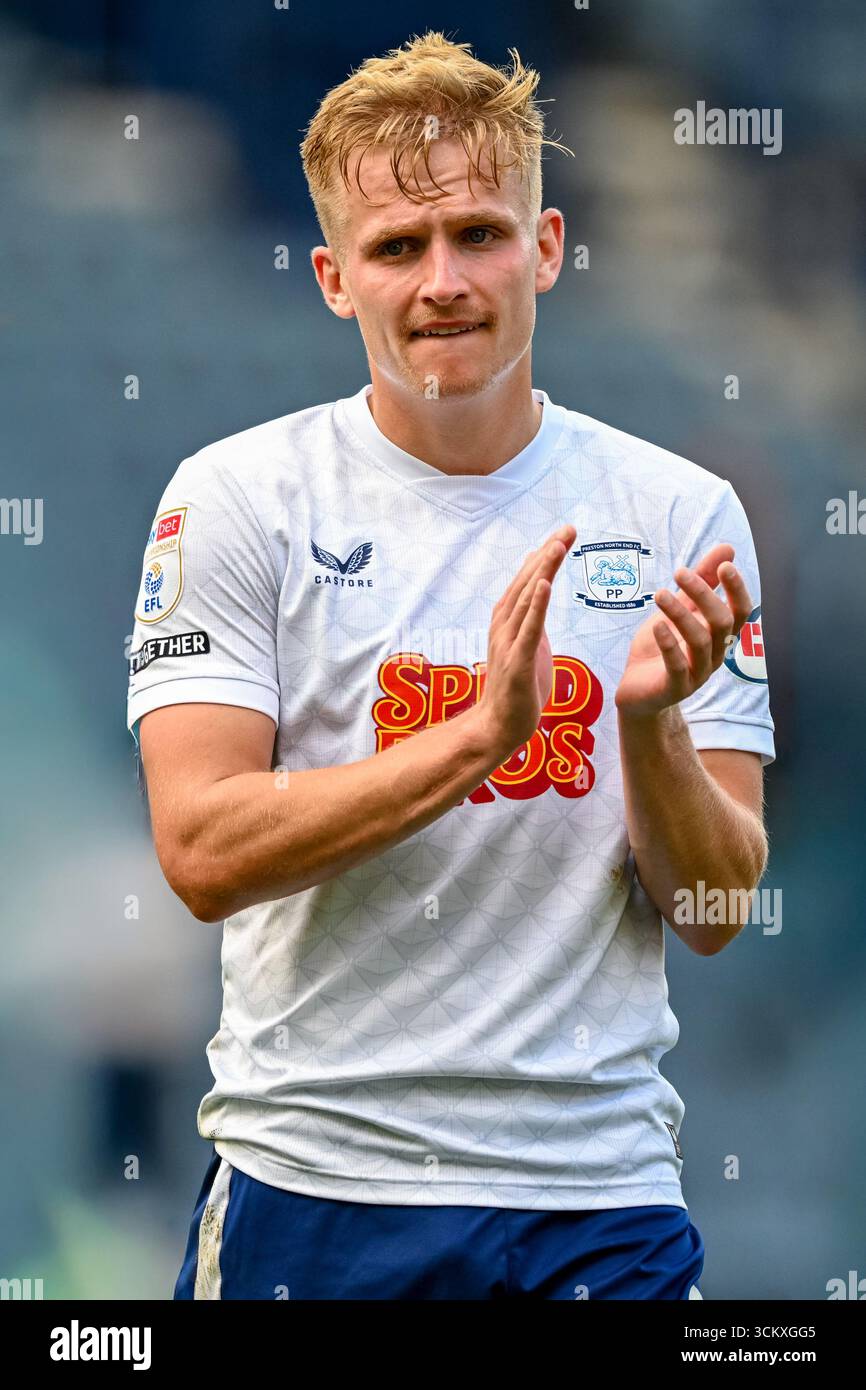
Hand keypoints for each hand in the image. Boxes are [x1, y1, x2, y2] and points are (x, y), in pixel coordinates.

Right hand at [475, 523, 576, 759]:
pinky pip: (529, 628)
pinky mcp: (517, 661)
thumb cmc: (516, 687)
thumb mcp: (528, 643)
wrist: (499, 725)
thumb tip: (539, 588)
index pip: (529, 580)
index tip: (564, 533)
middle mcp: (504, 625)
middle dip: (548, 554)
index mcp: (508, 620)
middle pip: (528, 582)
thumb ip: (533, 616)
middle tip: (568, 529)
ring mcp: (509, 642)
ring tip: (557, 546)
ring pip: (527, 599)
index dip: (546, 555)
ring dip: (542, 570)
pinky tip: (544, 583)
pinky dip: (535, 604)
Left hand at [614, 543, 752, 718]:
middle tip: (679, 572)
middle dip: (704, 594)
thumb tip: (728, 548)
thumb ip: (702, 581)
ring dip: (681, 614)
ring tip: (659, 594)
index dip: (736, 589)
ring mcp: (697, 673)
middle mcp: (715, 655)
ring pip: (700, 641)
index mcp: (719, 635)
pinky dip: (669, 644)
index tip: (724, 565)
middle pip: (721, 622)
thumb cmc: (660, 646)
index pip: (740, 611)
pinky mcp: (675, 688)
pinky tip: (657, 625)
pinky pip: (677, 665)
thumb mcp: (680, 608)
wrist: (636, 689)